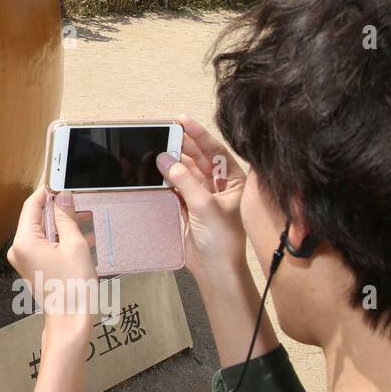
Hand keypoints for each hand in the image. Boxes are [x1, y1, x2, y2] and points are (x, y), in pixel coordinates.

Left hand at [7, 187, 98, 338]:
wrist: (70, 320)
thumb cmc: (74, 285)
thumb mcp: (75, 245)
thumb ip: (66, 217)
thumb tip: (62, 197)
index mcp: (24, 241)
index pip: (31, 205)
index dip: (46, 192)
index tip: (60, 181)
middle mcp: (18, 249)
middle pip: (35, 218)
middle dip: (57, 209)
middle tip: (78, 202)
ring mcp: (23, 259)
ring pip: (42, 232)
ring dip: (62, 225)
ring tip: (84, 219)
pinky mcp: (32, 267)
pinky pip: (44, 245)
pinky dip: (60, 239)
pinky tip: (81, 237)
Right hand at [156, 114, 247, 284]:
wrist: (215, 270)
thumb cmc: (222, 240)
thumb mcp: (204, 206)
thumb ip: (184, 180)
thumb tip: (164, 159)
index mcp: (234, 182)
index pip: (216, 151)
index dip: (199, 134)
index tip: (182, 120)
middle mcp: (221, 186)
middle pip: (200, 159)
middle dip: (183, 146)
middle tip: (164, 133)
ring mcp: (205, 196)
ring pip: (187, 172)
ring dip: (173, 163)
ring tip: (156, 150)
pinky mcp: (191, 207)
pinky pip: (177, 187)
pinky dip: (167, 179)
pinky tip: (156, 171)